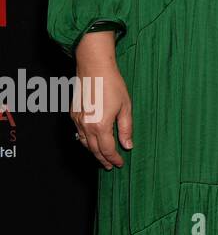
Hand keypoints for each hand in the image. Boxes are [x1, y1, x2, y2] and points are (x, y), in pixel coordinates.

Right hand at [73, 34, 132, 169]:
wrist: (94, 69)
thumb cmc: (112, 85)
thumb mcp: (126, 107)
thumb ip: (126, 128)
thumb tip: (128, 145)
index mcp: (101, 126)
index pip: (108, 150)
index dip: (114, 159)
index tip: (120, 164)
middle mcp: (86, 126)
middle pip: (94, 150)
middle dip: (103, 159)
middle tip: (110, 166)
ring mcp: (77, 120)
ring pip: (85, 143)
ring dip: (94, 152)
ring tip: (102, 157)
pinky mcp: (73, 114)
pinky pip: (79, 133)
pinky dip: (86, 141)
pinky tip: (92, 142)